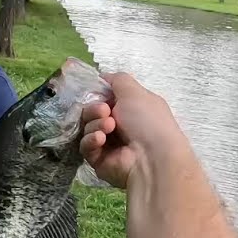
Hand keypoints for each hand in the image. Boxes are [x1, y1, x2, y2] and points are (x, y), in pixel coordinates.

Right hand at [79, 72, 187, 188]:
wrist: (152, 158)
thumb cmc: (148, 121)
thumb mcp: (134, 91)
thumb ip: (117, 79)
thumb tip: (102, 77)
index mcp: (130, 109)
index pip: (105, 97)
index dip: (97, 93)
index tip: (95, 92)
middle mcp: (120, 125)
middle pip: (91, 111)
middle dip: (95, 109)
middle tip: (105, 111)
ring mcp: (108, 144)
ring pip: (87, 127)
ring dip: (95, 124)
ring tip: (109, 127)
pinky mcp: (98, 160)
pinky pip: (85, 146)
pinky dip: (91, 140)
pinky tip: (101, 139)